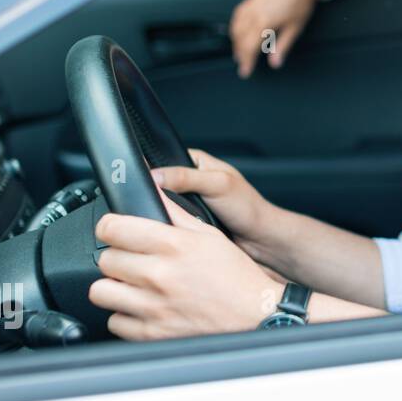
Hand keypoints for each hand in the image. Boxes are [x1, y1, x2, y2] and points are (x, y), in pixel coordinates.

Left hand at [90, 188, 281, 339]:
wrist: (255, 314)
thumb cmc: (235, 275)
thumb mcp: (209, 235)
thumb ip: (176, 212)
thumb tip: (152, 191)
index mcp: (174, 245)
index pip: (113, 228)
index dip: (110, 227)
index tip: (115, 231)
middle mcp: (159, 275)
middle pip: (105, 259)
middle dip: (118, 258)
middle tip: (134, 261)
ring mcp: (154, 307)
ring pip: (101, 292)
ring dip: (115, 288)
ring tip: (133, 286)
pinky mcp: (152, 333)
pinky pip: (115, 322)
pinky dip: (125, 316)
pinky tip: (143, 308)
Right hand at [151, 148, 279, 261]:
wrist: (258, 239)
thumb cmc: (247, 207)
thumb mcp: (217, 185)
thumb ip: (186, 178)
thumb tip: (155, 175)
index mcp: (196, 162)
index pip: (162, 161)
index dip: (151, 171)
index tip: (142, 182)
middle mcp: (190, 180)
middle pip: (159, 186)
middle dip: (158, 196)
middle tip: (163, 204)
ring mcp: (188, 202)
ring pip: (162, 205)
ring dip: (165, 213)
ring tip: (173, 217)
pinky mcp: (187, 220)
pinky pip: (169, 221)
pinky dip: (170, 225)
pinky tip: (173, 229)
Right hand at [229, 0, 323, 76]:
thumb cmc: (300, 5)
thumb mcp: (294, 29)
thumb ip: (282, 46)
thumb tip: (275, 63)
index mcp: (263, 23)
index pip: (250, 48)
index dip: (247, 62)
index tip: (245, 72)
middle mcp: (253, 14)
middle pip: (240, 39)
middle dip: (240, 53)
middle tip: (243, 64)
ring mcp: (251, 5)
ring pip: (236, 27)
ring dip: (236, 41)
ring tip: (240, 51)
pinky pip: (238, 15)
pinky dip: (235, 26)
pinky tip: (239, 31)